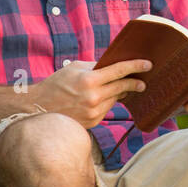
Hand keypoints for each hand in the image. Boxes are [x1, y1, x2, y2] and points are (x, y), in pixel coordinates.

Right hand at [32, 59, 151, 128]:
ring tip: (118, 88)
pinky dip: (107, 103)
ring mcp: (94, 111)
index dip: (136, 66)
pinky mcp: (93, 122)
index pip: (120, 71)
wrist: (38, 108)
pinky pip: (107, 109)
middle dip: (135, 83)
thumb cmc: (56, 84)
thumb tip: (115, 65)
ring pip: (115, 99)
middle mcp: (94, 97)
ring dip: (119, 93)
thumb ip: (96, 66)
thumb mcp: (74, 68)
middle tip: (142, 82)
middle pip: (123, 87)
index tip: (148, 64)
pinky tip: (99, 100)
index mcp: (90, 80)